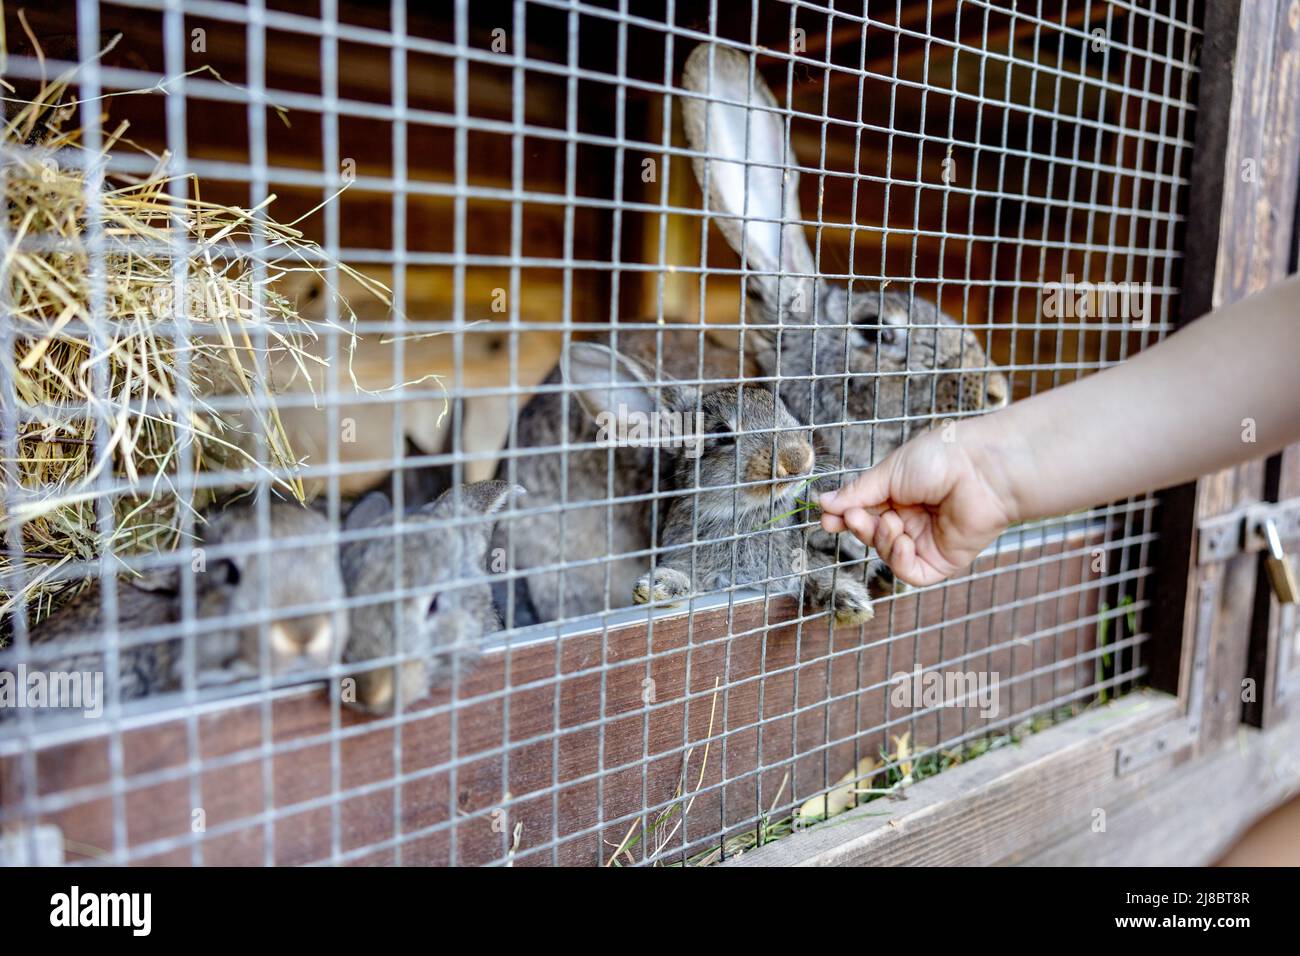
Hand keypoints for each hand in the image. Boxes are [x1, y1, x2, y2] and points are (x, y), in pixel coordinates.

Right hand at [818, 429, 1017, 586]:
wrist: (983, 469)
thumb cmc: (942, 458)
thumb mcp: (890, 471)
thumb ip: (858, 493)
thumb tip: (825, 502)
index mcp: (899, 494)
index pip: (863, 512)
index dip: (844, 517)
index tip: (827, 519)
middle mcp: (912, 518)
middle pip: (872, 535)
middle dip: (860, 528)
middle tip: (854, 518)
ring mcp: (926, 540)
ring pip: (889, 555)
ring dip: (882, 541)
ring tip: (892, 522)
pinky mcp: (943, 560)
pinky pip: (912, 573)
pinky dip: (900, 561)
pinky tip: (904, 542)